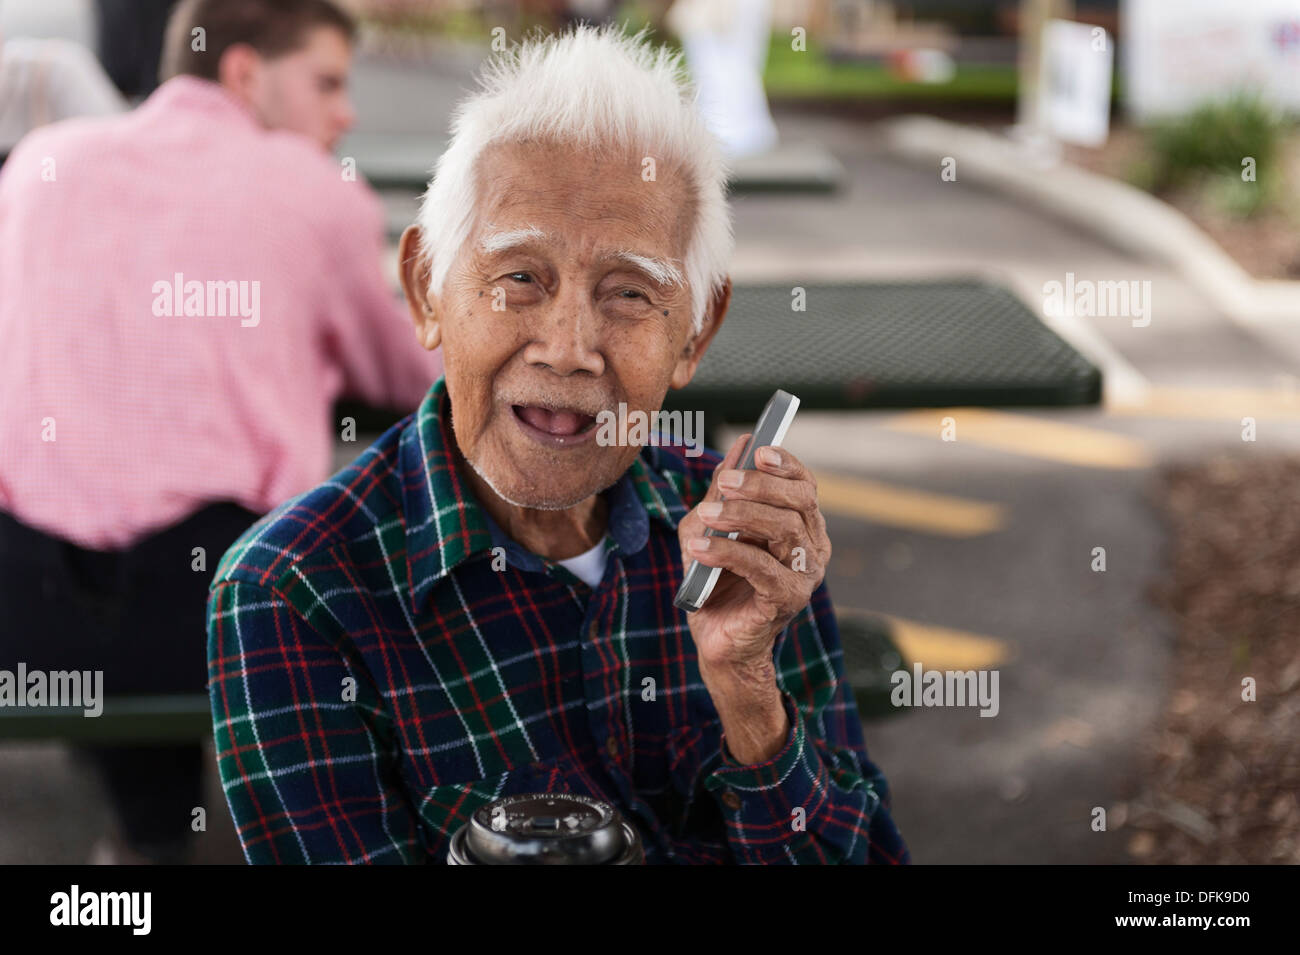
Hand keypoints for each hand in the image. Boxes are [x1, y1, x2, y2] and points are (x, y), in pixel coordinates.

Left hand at [677, 432, 831, 681]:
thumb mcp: (710, 525)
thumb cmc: (715, 578)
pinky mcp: (788, 599)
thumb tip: (740, 446)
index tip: (759, 450)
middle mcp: (812, 547)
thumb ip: (723, 491)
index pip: (804, 485)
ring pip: (784, 528)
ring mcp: (805, 575)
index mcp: (801, 525)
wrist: (716, 636)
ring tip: (706, 516)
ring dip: (741, 515)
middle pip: (799, 501)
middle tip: (724, 483)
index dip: (786, 464)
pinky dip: (728, 553)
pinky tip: (699, 549)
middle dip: (760, 485)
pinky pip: (762, 567)